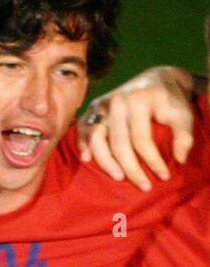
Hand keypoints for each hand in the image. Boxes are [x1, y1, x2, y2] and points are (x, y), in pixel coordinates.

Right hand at [78, 67, 194, 190]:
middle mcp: (117, 101)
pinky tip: (87, 159)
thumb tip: (179, 160)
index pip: (141, 139)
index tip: (164, 176)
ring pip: (96, 137)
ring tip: (118, 177)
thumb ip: (184, 135)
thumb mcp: (183, 114)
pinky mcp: (94, 108)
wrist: (154, 81)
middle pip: (118, 143)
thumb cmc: (169, 101)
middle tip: (144, 186)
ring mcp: (103, 104)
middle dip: (130, 168)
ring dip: (105, 161)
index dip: (153, 161)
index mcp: (139, 100)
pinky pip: (82, 128)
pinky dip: (82, 144)